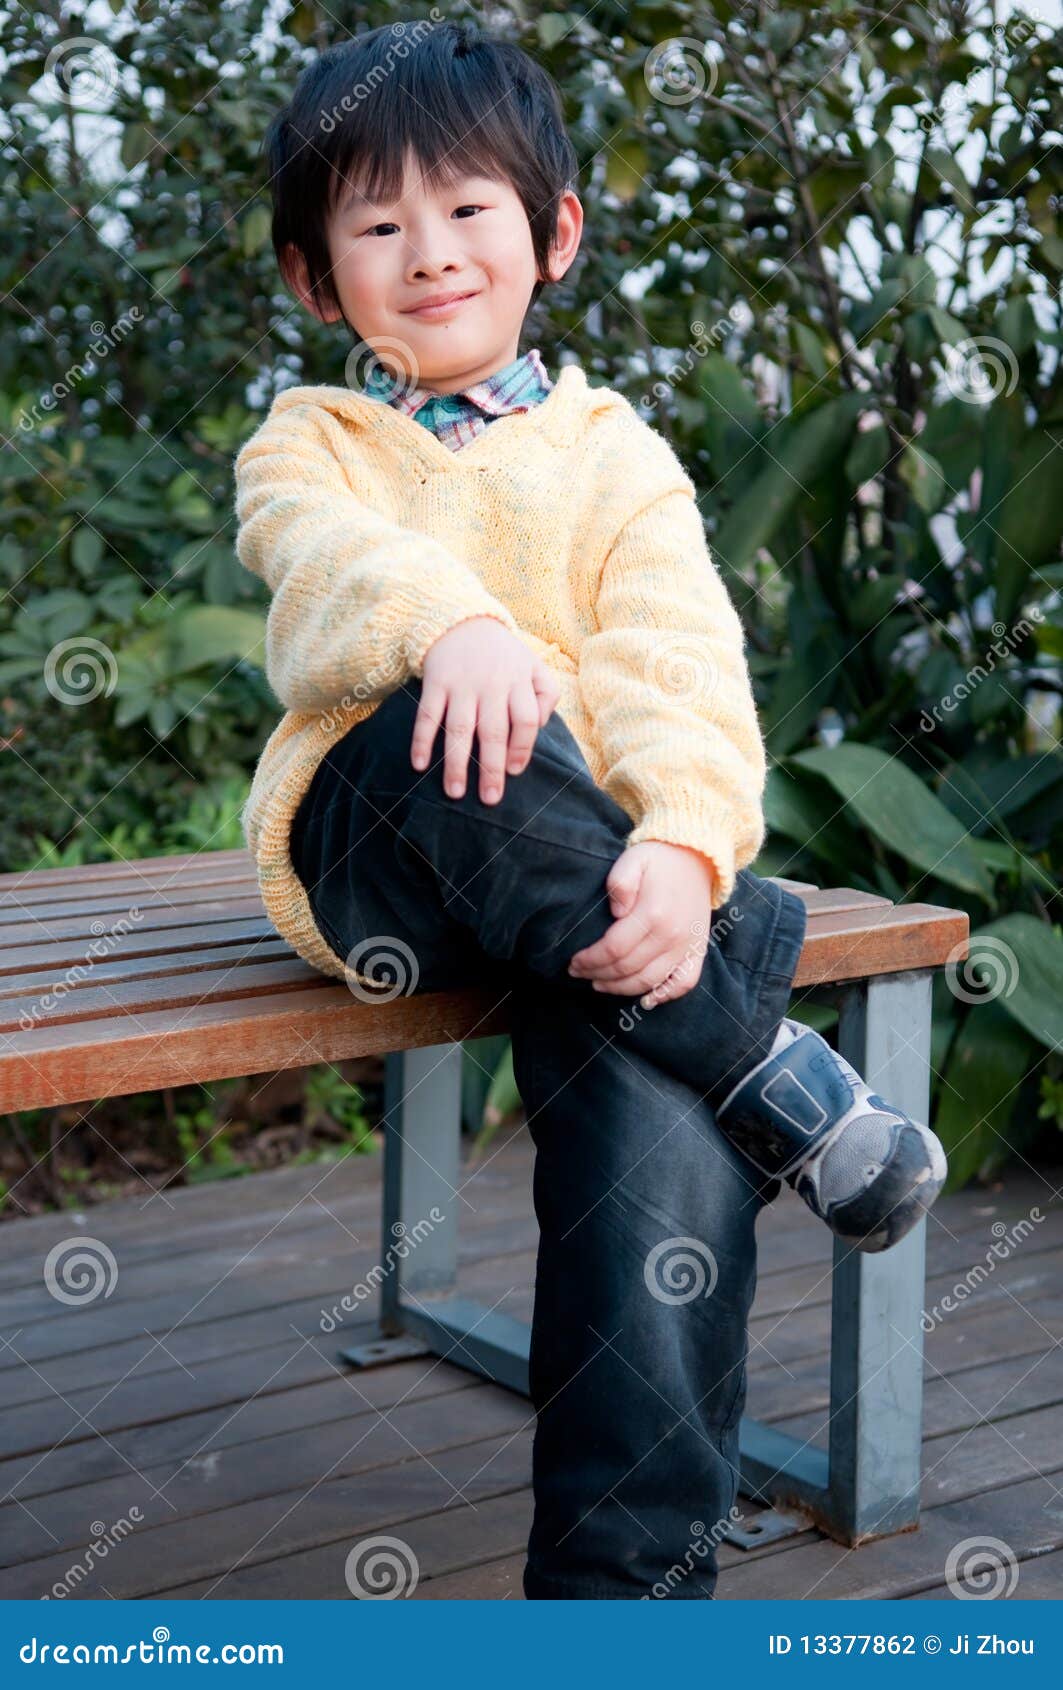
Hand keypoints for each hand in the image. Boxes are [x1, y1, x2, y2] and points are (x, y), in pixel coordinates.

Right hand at [412, 616, 561, 805]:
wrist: (462, 620)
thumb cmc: (503, 654)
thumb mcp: (533, 665)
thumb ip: (547, 693)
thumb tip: (540, 725)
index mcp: (518, 681)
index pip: (525, 721)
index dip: (522, 749)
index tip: (513, 772)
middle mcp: (490, 684)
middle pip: (493, 732)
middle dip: (491, 769)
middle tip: (490, 799)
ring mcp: (461, 684)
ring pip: (459, 729)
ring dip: (456, 763)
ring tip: (455, 793)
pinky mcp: (435, 682)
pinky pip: (427, 715)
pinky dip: (422, 740)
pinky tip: (419, 765)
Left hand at [567, 841, 715, 1007]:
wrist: (696, 857)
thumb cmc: (658, 859)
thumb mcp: (632, 860)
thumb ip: (620, 884)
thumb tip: (617, 914)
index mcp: (653, 913)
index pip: (614, 949)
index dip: (590, 960)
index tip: (574, 962)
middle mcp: (672, 935)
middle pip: (628, 968)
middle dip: (598, 975)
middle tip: (580, 973)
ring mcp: (687, 946)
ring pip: (650, 981)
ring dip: (621, 988)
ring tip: (600, 984)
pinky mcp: (698, 950)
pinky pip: (684, 982)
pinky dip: (665, 995)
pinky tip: (646, 1000)